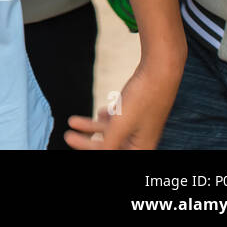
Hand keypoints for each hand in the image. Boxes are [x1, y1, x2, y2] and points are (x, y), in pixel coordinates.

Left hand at [64, 58, 181, 148]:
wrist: (159, 72)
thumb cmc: (141, 100)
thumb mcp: (120, 125)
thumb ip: (108, 145)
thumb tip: (98, 155)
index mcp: (140, 149)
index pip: (110, 154)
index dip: (88, 149)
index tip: (71, 139)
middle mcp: (140, 141)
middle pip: (110, 146)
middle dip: (87, 141)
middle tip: (67, 134)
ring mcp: (139, 127)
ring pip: (111, 132)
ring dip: (91, 127)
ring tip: (72, 121)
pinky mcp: (137, 114)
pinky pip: (118, 122)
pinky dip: (106, 120)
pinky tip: (100, 113)